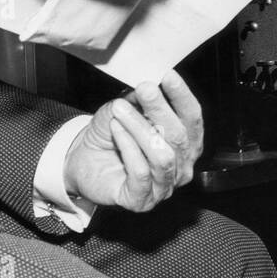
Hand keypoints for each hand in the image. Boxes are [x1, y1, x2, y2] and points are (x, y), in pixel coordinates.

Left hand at [64, 71, 203, 211]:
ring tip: (120, 110)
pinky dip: (128, 148)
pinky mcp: (141, 201)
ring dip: (140, 129)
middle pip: (179, 137)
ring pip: (162, 156)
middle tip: (145, 89)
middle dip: (161, 110)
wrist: (83, 159)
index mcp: (184, 144)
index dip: (183, 97)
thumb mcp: (126, 109)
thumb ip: (140, 101)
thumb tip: (150, 86)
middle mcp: (179, 167)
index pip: (192, 120)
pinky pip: (141, 173)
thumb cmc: (110, 135)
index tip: (168, 76)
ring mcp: (162, 186)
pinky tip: (116, 130)